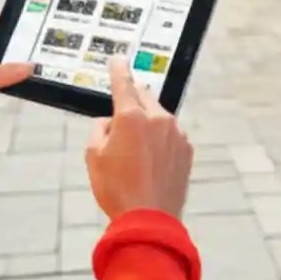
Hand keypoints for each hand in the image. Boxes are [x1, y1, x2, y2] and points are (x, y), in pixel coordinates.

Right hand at [85, 56, 193, 220]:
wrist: (150, 219)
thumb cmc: (117, 189)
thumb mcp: (94, 158)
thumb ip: (99, 130)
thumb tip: (109, 122)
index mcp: (131, 117)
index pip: (123, 84)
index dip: (119, 70)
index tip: (117, 59)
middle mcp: (158, 119)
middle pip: (144, 97)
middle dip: (133, 101)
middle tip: (122, 119)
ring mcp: (176, 133)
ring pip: (159, 116)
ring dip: (147, 122)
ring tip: (136, 150)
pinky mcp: (186, 149)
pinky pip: (170, 134)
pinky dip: (160, 139)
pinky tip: (151, 160)